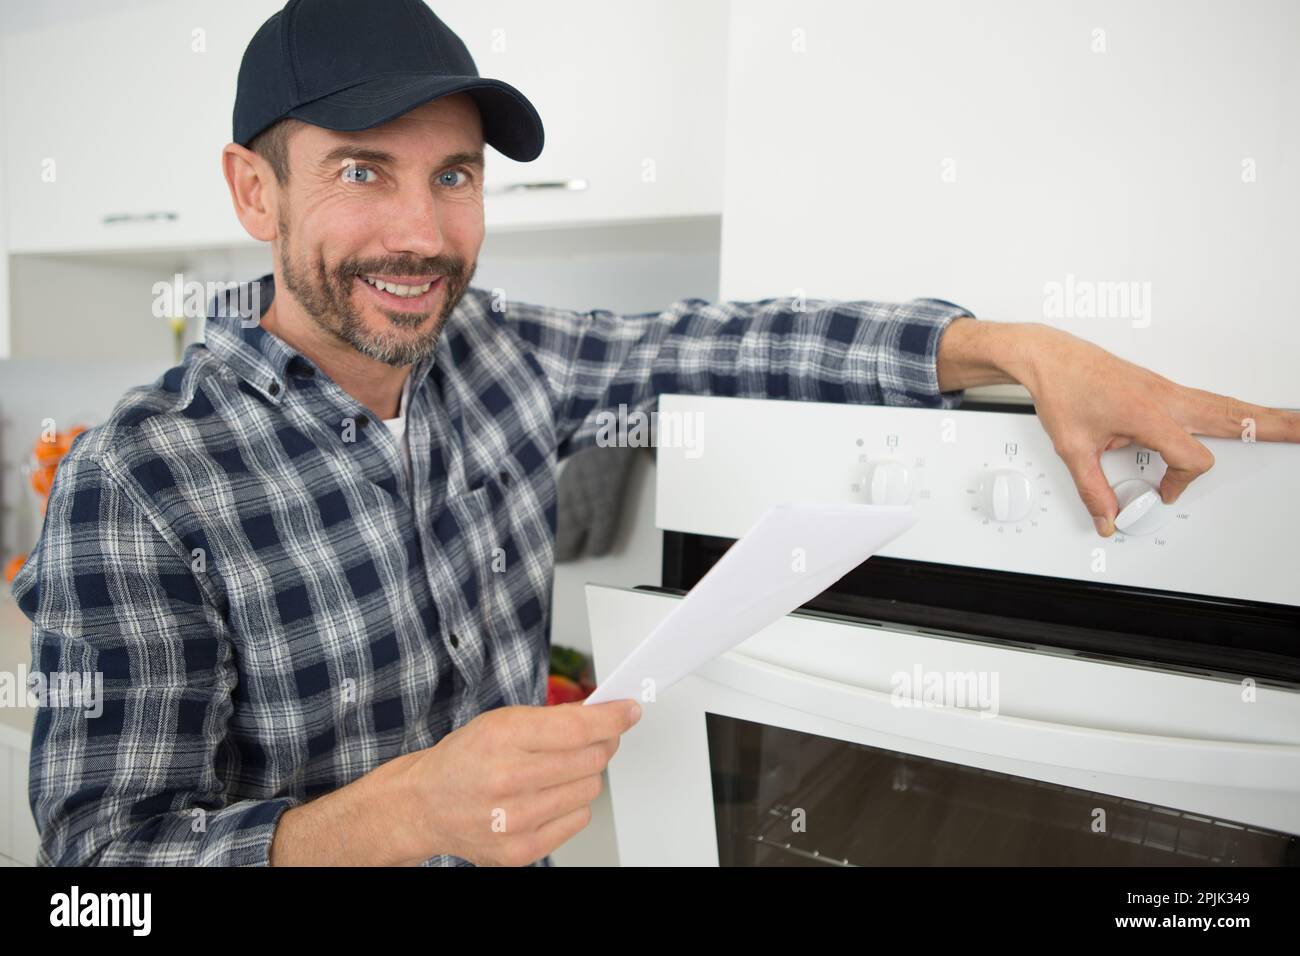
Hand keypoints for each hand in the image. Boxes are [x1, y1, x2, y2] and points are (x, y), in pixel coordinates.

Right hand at [397, 699, 640, 865]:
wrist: (426, 806)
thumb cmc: (465, 760)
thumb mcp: (501, 722)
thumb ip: (554, 718)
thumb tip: (604, 715)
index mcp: (501, 738)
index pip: (578, 728)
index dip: (612, 718)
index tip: (629, 711)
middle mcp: (507, 780)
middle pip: (591, 760)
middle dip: (601, 744)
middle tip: (594, 739)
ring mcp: (515, 820)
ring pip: (590, 789)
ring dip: (584, 775)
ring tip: (556, 771)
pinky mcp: (522, 850)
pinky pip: (579, 819)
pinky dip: (572, 804)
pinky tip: (547, 797)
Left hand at [1008, 324, 1298, 534]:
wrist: (1050, 356)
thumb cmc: (1061, 390)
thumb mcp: (1072, 448)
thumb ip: (1092, 488)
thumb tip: (1107, 516)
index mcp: (1146, 413)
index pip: (1190, 457)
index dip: (1179, 482)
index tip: (1160, 490)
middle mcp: (1164, 397)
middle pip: (1232, 417)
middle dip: (1272, 426)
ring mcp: (1166, 389)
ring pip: (1224, 405)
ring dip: (1258, 416)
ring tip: (1291, 424)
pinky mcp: (1161, 386)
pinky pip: (1207, 399)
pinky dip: (1233, 409)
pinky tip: (1244, 415)